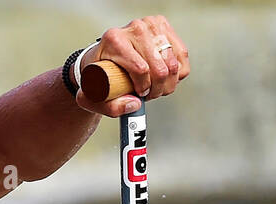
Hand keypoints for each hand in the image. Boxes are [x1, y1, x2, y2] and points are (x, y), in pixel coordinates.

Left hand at [76, 15, 190, 116]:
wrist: (102, 58)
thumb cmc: (96, 76)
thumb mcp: (93, 96)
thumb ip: (111, 106)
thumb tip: (135, 104)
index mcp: (114, 40)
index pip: (141, 69)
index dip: (144, 87)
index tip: (139, 94)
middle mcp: (134, 29)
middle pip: (160, 67)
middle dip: (157, 88)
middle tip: (149, 94)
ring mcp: (151, 25)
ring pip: (173, 63)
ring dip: (168, 82)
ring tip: (156, 87)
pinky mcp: (164, 27)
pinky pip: (182, 55)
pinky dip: (177, 72)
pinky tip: (165, 77)